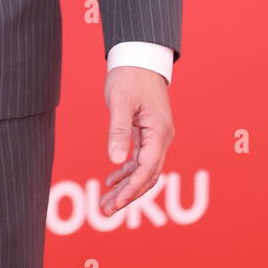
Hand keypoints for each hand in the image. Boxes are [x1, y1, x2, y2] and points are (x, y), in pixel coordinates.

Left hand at [100, 65, 174, 215]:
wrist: (139, 57)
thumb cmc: (130, 76)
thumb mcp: (120, 101)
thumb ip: (119, 130)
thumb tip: (114, 159)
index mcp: (159, 131)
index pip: (148, 168)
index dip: (133, 188)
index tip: (117, 203)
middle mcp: (162, 137)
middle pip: (148, 175)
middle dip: (128, 195)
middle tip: (106, 211)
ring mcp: (156, 136)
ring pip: (143, 170)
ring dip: (126, 187)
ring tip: (105, 203)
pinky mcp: (147, 133)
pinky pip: (140, 160)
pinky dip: (126, 172)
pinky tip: (111, 182)